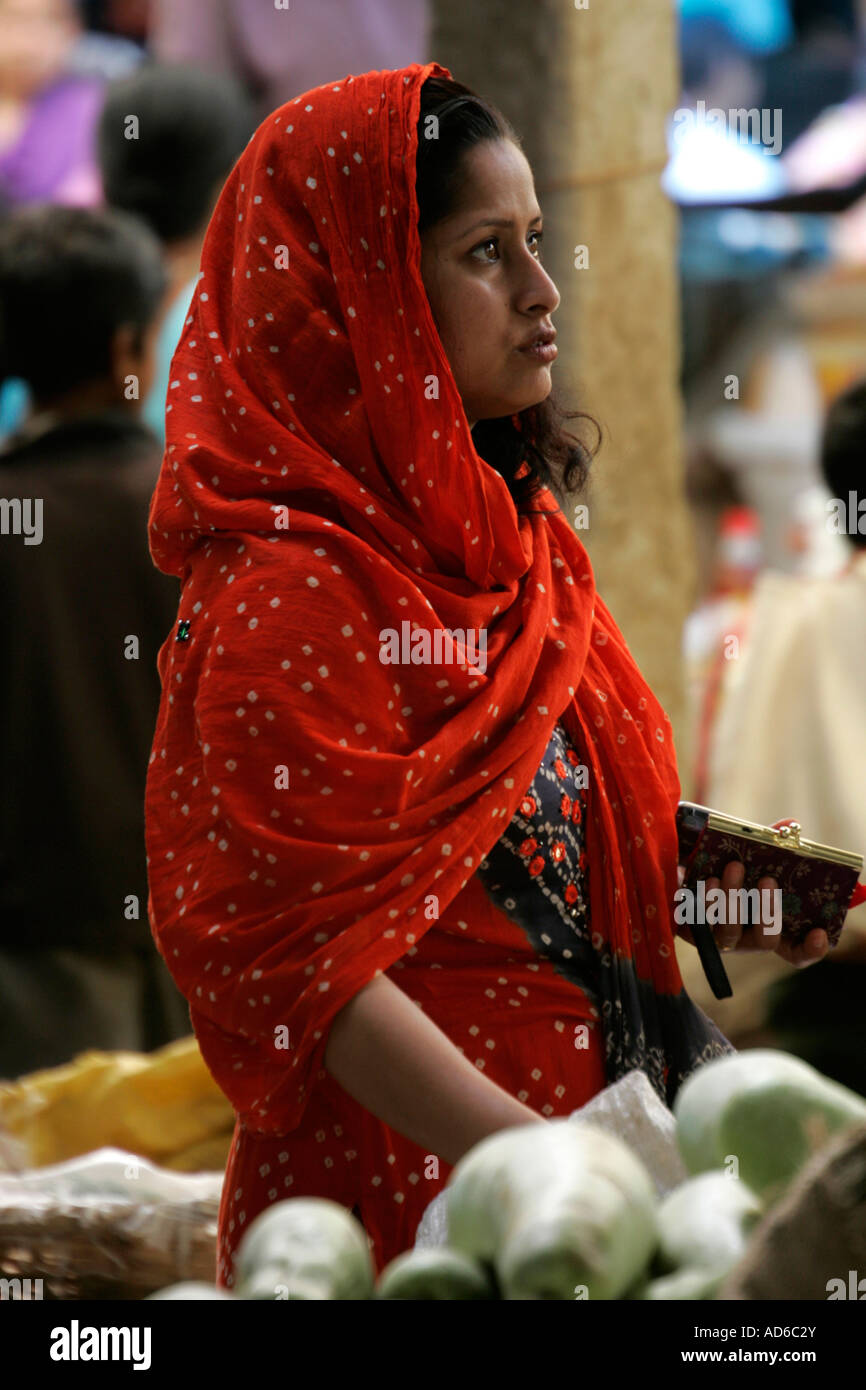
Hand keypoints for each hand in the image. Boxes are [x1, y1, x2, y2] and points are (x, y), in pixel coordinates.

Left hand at [677, 818, 830, 968]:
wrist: (683, 868)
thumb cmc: (726, 865)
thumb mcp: (751, 854)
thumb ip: (770, 844)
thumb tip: (788, 826)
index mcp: (769, 926)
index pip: (797, 951)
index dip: (812, 948)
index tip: (819, 932)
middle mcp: (747, 940)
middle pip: (766, 941)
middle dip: (768, 911)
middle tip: (767, 880)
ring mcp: (718, 939)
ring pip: (729, 932)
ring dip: (733, 900)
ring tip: (733, 867)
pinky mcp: (690, 930)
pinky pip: (698, 923)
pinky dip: (705, 901)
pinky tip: (708, 879)